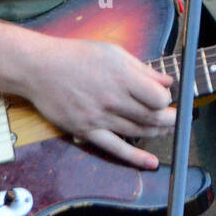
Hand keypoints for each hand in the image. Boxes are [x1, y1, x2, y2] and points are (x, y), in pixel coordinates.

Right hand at [20, 37, 176, 169]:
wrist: (39, 68)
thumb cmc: (76, 56)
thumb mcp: (113, 52)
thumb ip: (142, 69)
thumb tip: (167, 81)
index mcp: (121, 76)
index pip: (158, 97)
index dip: (167, 100)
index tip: (166, 97)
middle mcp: (112, 99)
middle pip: (151, 117)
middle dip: (169, 119)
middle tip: (176, 117)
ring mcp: (99, 117)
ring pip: (138, 132)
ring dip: (157, 133)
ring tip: (166, 130)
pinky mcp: (87, 131)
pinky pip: (115, 149)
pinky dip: (135, 158)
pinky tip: (151, 163)